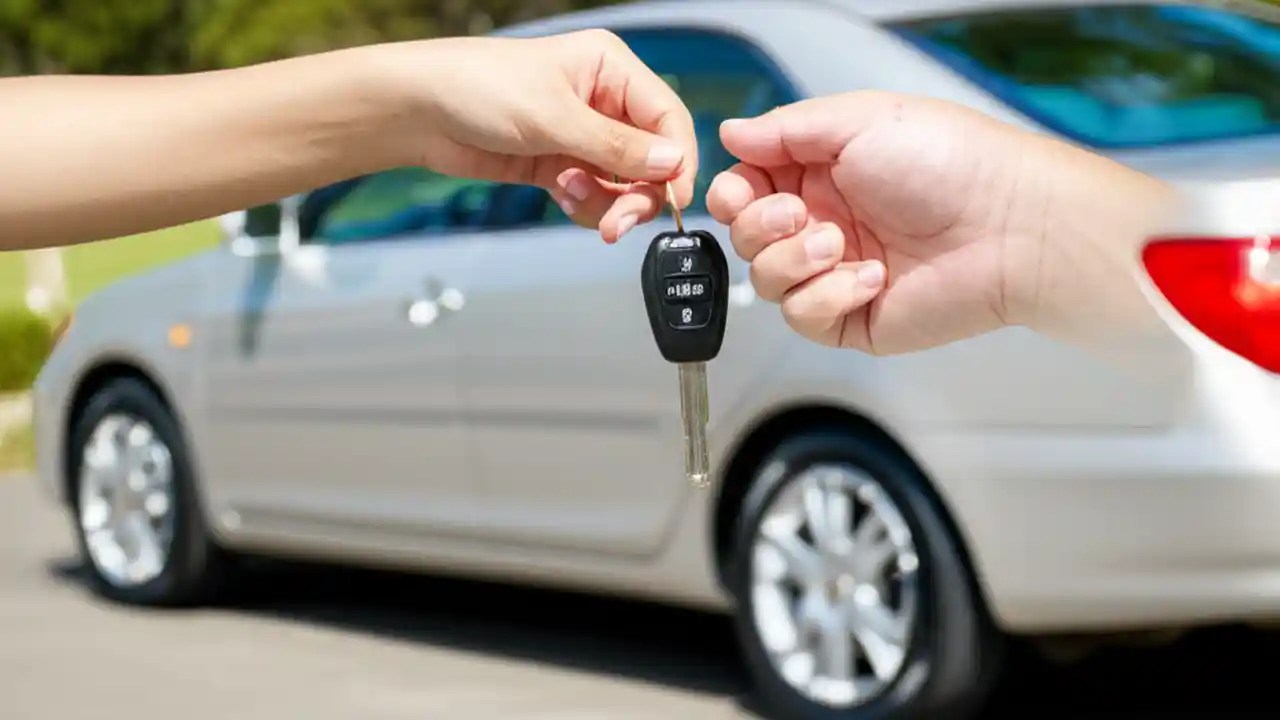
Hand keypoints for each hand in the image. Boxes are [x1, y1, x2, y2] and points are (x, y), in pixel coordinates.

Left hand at [387, 30, 696, 243]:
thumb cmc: (478, 88)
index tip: (674, 200)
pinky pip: (595, 196)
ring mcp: (582, 136)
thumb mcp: (554, 118)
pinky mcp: (561, 164)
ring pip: (624, 185)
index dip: (677, 162)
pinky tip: (558, 195)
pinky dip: (584, 205)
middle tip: (618, 223)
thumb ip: (617, 147)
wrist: (418, 113)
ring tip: (569, 195)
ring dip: (606, 203)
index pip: (669, 119)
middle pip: (651, 160)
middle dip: (638, 194)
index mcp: (612, 69)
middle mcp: (604, 101)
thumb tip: (674, 163)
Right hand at [706, 91, 1174, 354]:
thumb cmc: (946, 163)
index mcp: (821, 173)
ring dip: (793, 261)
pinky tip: (874, 277)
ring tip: (840, 244)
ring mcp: (835, 273)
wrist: (1007, 227)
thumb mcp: (860, 120)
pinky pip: (803, 317)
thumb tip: (730, 133)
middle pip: (747, 238)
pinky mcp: (851, 318)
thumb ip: (786, 129)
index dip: (733, 193)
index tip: (742, 192)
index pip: (746, 189)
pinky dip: (830, 296)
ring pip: (766, 282)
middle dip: (761, 227)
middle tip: (800, 214)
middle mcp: (823, 222)